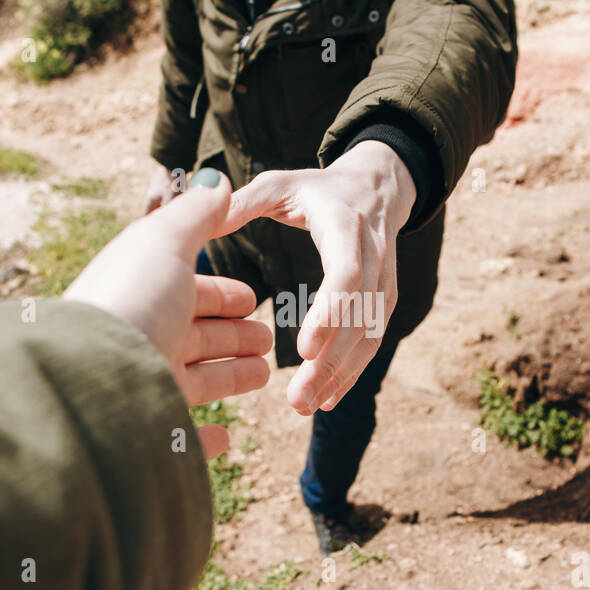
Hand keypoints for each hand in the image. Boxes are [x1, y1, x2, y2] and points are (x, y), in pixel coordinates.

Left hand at [64, 171, 271, 458]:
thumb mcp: (165, 243)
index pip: (190, 292)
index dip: (222, 294)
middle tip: (267, 340)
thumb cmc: (130, 301)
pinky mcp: (152, 433)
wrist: (89, 380)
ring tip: (264, 376)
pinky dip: (204, 440)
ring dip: (231, 378)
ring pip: (198, 382)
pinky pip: (181, 439)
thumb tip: (216, 180)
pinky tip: (225, 437)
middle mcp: (141, 340)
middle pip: (197, 337)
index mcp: (143, 294)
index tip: (252, 298)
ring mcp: (145, 389)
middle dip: (233, 335)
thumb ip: (196, 214)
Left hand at [223, 141, 415, 414]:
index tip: (303, 349)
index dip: (329, 312)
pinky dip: (351, 373)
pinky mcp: (384, 301)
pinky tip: (326, 399)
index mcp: (346, 226)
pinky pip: (372, 342)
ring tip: (306, 406)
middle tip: (297, 398)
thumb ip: (242, 202)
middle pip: (359, 317)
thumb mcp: (280, 183)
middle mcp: (373, 256)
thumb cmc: (318, 188)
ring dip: (340, 375)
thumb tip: (205, 210)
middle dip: (330, 361)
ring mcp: (384, 281)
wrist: (378, 186)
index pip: (346, 274)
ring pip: (369, 336)